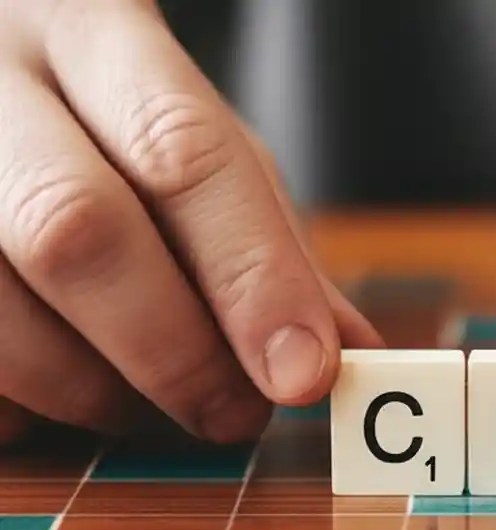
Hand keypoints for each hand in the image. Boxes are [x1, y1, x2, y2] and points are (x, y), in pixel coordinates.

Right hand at [0, 0, 380, 443]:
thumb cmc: (98, 111)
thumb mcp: (192, 137)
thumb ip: (267, 237)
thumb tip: (352, 353)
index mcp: (88, 25)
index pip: (182, 149)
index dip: (251, 276)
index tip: (306, 374)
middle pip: (74, 230)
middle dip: (173, 351)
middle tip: (236, 416)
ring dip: (90, 393)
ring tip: (144, 404)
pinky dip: (17, 405)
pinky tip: (53, 391)